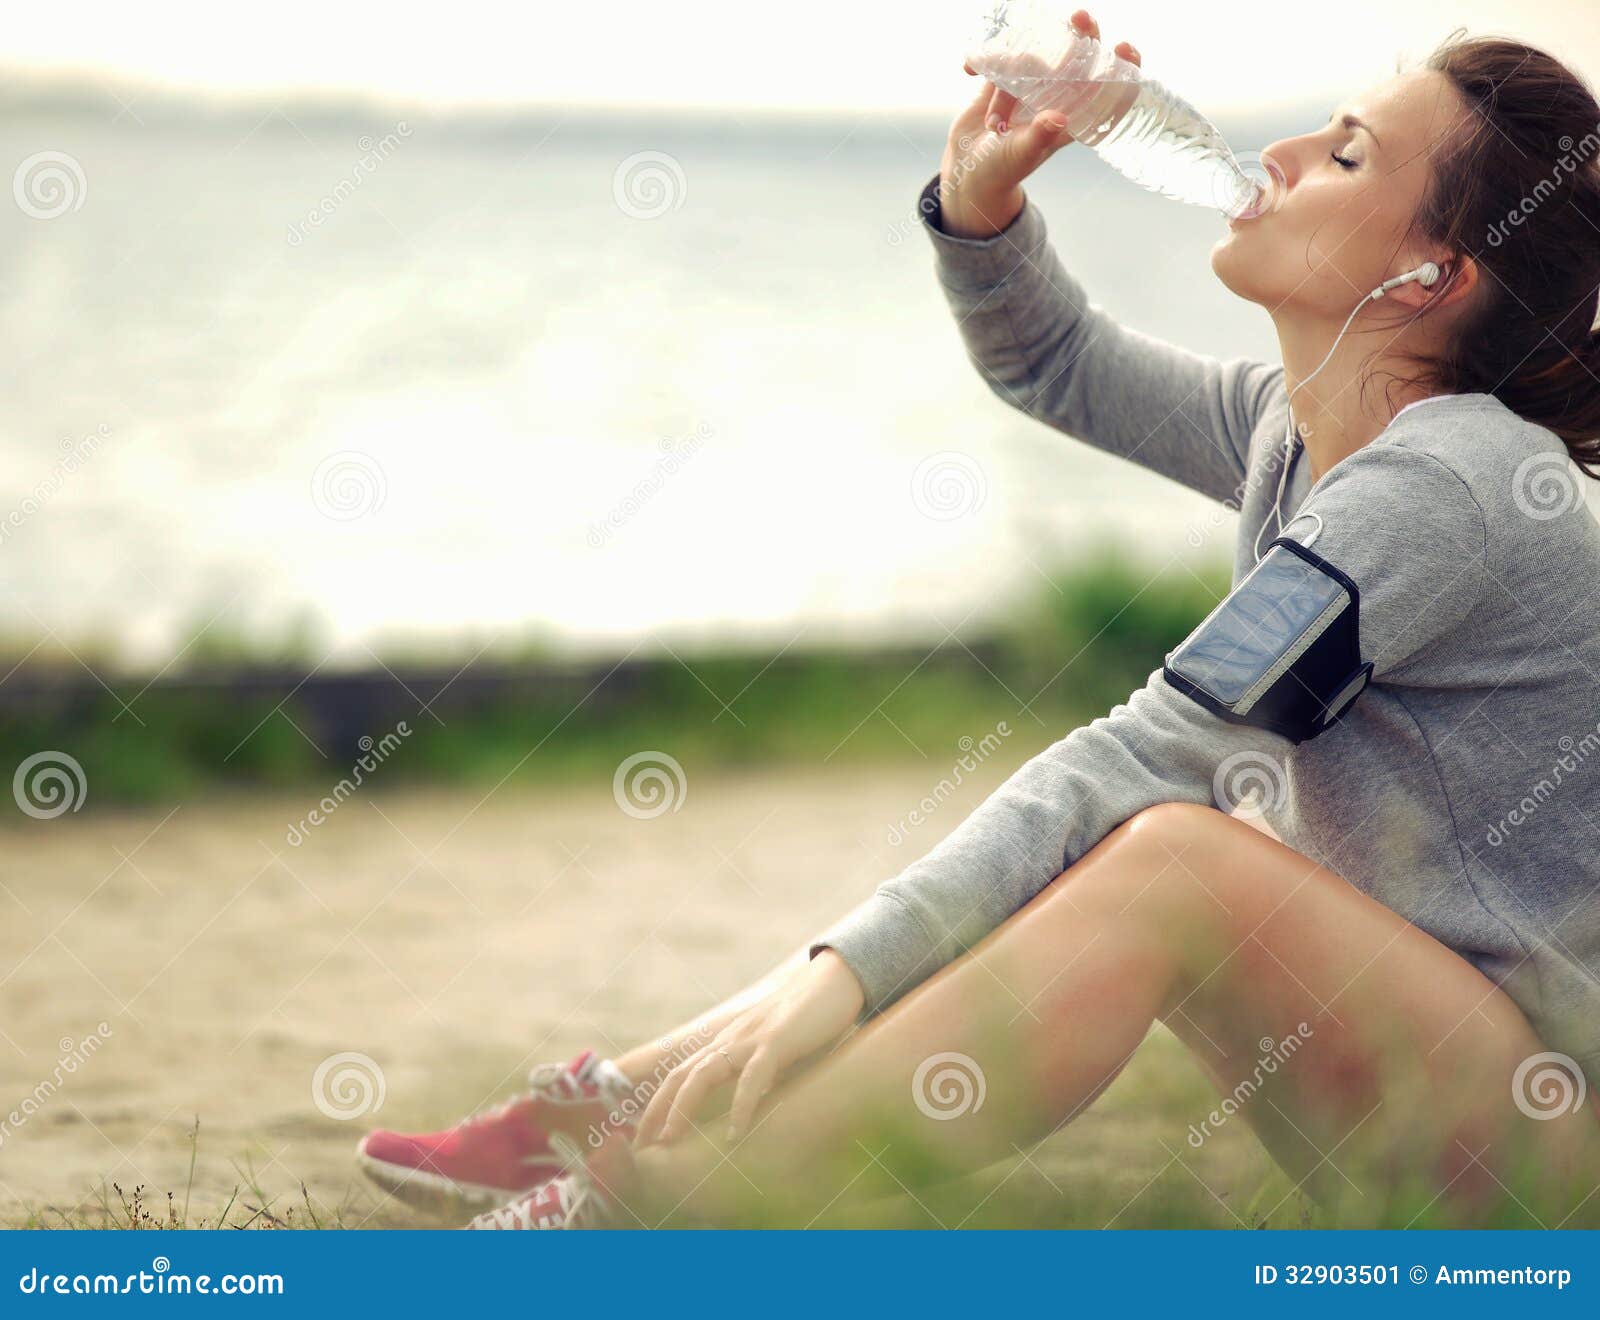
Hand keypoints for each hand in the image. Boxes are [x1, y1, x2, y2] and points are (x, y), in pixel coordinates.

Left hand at [636, 949, 865, 1144]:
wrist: (835, 982)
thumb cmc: (808, 1021)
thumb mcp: (776, 1054)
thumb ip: (759, 1078)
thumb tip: (750, 1114)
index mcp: (728, 1044)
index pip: (680, 1075)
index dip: (658, 1105)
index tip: (643, 1138)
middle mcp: (731, 1040)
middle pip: (680, 1075)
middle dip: (656, 1111)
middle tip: (641, 1147)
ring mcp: (751, 1039)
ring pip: (704, 1074)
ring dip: (682, 1108)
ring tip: (670, 1140)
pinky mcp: (778, 1040)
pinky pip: (752, 1076)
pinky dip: (741, 1105)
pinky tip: (735, 1132)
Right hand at [940, 8, 1141, 238]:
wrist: (966, 173)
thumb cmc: (1000, 171)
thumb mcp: (1020, 155)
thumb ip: (1038, 136)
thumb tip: (1058, 118)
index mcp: (1071, 117)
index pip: (1106, 88)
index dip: (1122, 66)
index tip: (1124, 46)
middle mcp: (1055, 97)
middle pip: (1078, 57)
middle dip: (1082, 34)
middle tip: (1080, 17)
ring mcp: (1029, 86)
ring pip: (1028, 62)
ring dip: (1006, 86)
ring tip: (992, 123)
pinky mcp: (1002, 80)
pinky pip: (999, 60)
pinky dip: (984, 61)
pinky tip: (969, 69)